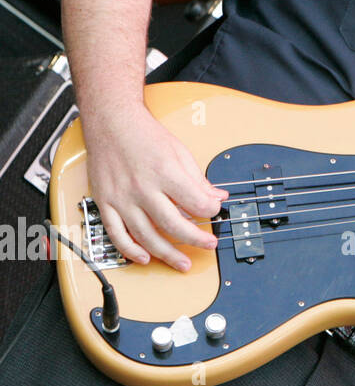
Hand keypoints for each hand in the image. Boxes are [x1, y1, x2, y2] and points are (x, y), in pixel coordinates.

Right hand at [81, 105, 226, 270]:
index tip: (215, 212)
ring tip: (182, 262)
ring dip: (166, 253)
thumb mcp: (180, 152)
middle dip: (195, 239)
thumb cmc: (144, 135)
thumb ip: (198, 179)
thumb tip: (217, 196)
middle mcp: (142, 188)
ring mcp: (122, 198)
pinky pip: (117, 234)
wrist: (111, 123)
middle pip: (173, 225)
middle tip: (208, 246)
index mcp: (165, 173)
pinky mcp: (105, 203)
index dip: (210, 211)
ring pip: (146, 235)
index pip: (195, 202)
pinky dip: (131, 250)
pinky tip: (145, 258)